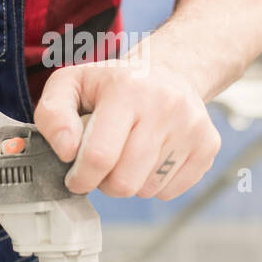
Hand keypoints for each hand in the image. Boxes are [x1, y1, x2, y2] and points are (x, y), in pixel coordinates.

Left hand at [34, 59, 221, 200]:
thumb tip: (66, 151)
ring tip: (128, 154)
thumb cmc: (113, 84)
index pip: (99, 156)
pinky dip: (154, 183)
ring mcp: (191, 126)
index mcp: (127, 89)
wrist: (168, 71)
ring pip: (147, 189)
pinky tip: (151, 157)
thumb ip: (52, 115)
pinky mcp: (208, 145)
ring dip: (130, 182)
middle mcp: (165, 105)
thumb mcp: (71, 84)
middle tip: (102, 165)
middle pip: (124, 181)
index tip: (76, 176)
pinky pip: (171, 191)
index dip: (80, 177)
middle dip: (105, 183)